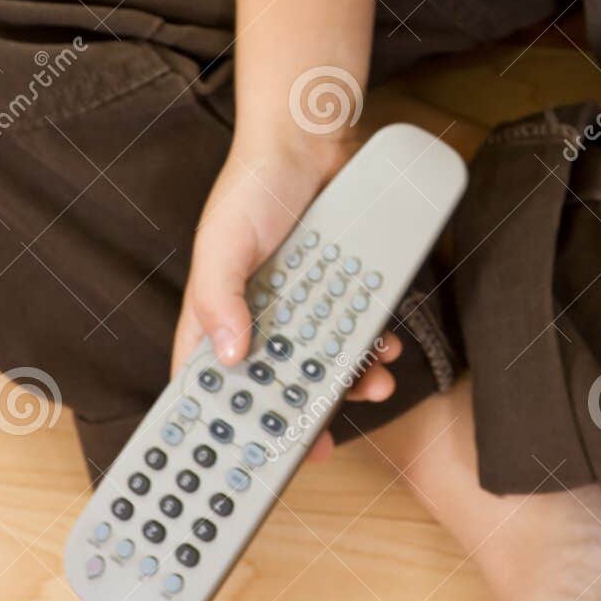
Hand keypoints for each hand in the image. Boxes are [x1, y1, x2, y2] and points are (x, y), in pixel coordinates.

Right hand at [171, 132, 400, 464]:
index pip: (212, 387)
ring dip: (349, 383)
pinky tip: (387, 348)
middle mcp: (256, 317)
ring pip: (322, 365)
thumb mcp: (223, 242)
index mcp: (214, 317)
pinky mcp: (336, 289)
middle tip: (329, 437)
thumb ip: (219, 298)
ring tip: (375, 387)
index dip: (228, 429)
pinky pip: (354, 330)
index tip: (251, 461)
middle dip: (302, 414)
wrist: (311, 140)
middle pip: (274, 387)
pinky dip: (372, 346)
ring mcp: (299, 306)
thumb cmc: (252, 187)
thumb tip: (229, 356)